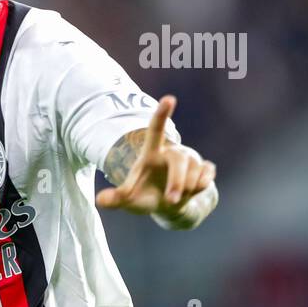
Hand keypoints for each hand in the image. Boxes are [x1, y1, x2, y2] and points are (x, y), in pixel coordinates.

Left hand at [95, 95, 215, 225]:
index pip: (156, 131)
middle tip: (171, 201)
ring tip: (176, 197)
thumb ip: (116, 199)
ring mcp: (191, 158)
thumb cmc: (145, 198)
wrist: (169, 208)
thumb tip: (100, 200)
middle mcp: (172, 152)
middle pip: (179, 160)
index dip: (161, 115)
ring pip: (194, 172)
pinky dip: (200, 188)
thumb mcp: (129, 200)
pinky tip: (193, 190)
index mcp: (152, 153)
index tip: (169, 98)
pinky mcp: (205, 167)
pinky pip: (207, 176)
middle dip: (177, 183)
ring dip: (186, 190)